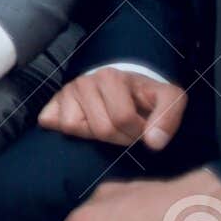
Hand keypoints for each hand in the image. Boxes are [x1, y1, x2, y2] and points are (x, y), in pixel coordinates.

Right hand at [39, 68, 186, 150]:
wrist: (123, 86)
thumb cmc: (144, 95)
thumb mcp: (169, 98)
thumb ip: (168, 118)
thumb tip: (154, 143)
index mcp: (110, 77)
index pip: (122, 118)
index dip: (137, 131)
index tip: (143, 127)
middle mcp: (83, 81)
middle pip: (101, 128)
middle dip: (119, 137)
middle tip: (127, 130)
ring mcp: (65, 92)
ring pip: (73, 128)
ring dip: (95, 136)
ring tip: (108, 126)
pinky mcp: (52, 104)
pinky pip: (51, 123)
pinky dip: (68, 131)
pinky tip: (86, 125)